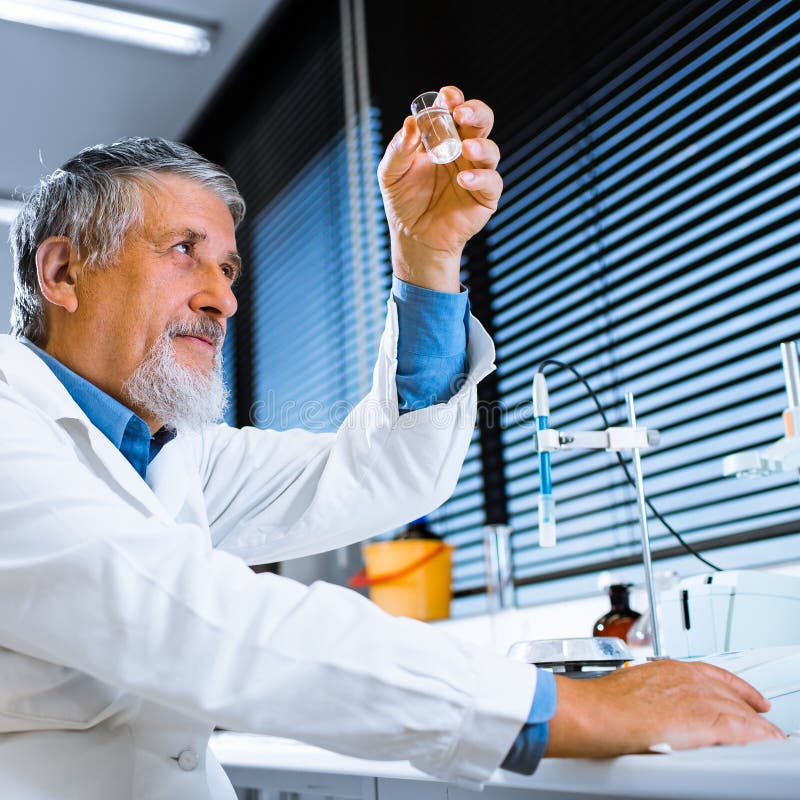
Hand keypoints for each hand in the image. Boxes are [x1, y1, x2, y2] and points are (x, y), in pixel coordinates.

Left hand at [377, 86, 501, 292]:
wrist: (413, 237)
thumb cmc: (403, 200)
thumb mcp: (391, 173)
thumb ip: (399, 148)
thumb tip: (410, 122)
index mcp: (443, 137)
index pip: (454, 109)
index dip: (454, 99)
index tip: (446, 96)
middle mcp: (464, 150)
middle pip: (481, 121)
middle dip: (474, 112)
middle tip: (460, 113)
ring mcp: (477, 172)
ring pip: (491, 149)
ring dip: (480, 145)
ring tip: (464, 148)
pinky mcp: (485, 197)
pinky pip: (491, 182)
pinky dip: (480, 178)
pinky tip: (463, 179)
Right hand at [545, 659, 785, 757]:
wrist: (592, 712)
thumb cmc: (600, 703)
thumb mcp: (631, 688)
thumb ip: (652, 695)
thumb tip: (652, 710)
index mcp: (669, 668)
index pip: (715, 675)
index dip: (738, 688)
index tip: (750, 698)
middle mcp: (687, 678)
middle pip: (731, 693)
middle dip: (747, 710)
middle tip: (760, 725)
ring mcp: (697, 697)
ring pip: (740, 711)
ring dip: (757, 727)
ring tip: (768, 739)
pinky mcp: (704, 720)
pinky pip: (744, 729)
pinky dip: (759, 737)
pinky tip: (765, 744)